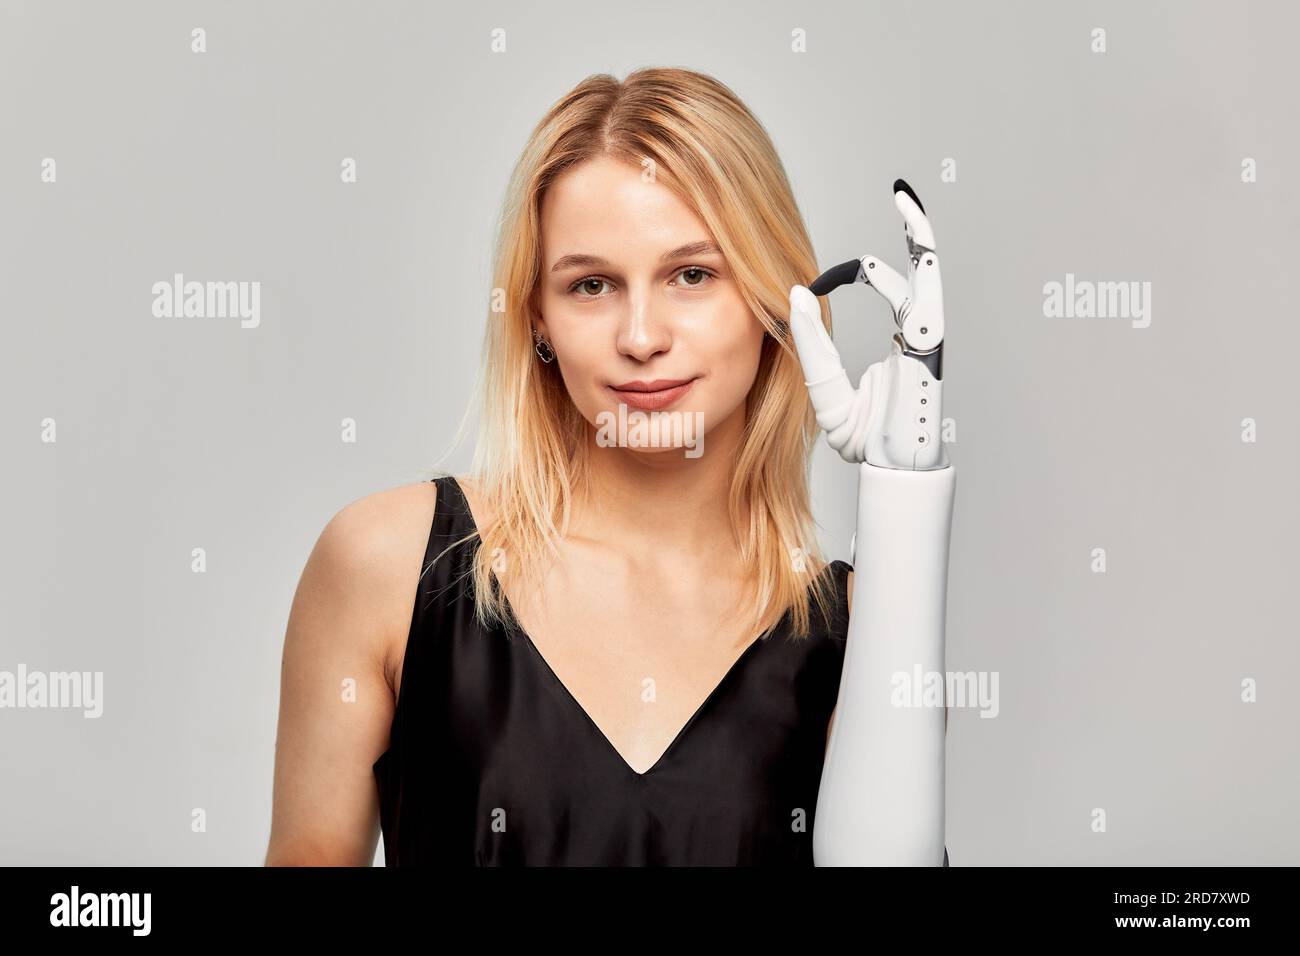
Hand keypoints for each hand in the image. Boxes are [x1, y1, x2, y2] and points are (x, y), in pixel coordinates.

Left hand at [789, 179, 947, 470]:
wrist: (885, 466)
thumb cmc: (864, 437)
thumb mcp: (823, 385)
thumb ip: (811, 343)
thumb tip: (795, 294)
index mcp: (900, 344)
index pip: (889, 291)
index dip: (860, 273)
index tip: (826, 272)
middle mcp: (917, 336)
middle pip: (917, 271)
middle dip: (915, 232)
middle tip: (901, 194)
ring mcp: (927, 339)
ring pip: (926, 275)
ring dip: (920, 235)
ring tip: (908, 201)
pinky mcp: (929, 345)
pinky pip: (926, 296)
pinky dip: (922, 263)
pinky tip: (913, 234)